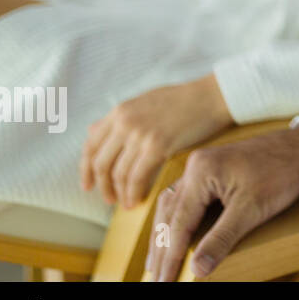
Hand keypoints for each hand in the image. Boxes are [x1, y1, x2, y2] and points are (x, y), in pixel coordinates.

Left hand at [80, 74, 234, 208]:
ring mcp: (140, 134)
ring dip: (119, 193)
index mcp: (120, 111)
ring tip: (126, 203)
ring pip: (118, 173)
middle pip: (101, 162)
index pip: (90, 145)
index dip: (86, 169)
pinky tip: (136, 201)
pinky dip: (133, 192)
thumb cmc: (184, 99)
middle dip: (102, 186)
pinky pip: (136, 177)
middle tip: (109, 199)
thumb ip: (120, 117)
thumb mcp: (145, 102)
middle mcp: (125, 121)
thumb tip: (93, 130)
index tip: (89, 184)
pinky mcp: (157, 145)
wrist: (212, 96)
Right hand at [145, 126, 298, 280]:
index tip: (163, 282)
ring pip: (172, 206)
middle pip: (169, 215)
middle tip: (156, 280)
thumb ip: (222, 239)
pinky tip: (173, 235)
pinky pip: (185, 199)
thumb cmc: (281, 173)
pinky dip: (176, 221)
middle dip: (161, 249)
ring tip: (156, 264)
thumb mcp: (251, 210)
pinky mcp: (210, 170)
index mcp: (200, 172)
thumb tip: (198, 269)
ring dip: (164, 236)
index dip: (170, 256)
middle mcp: (194, 166)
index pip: (178, 223)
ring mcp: (201, 166)